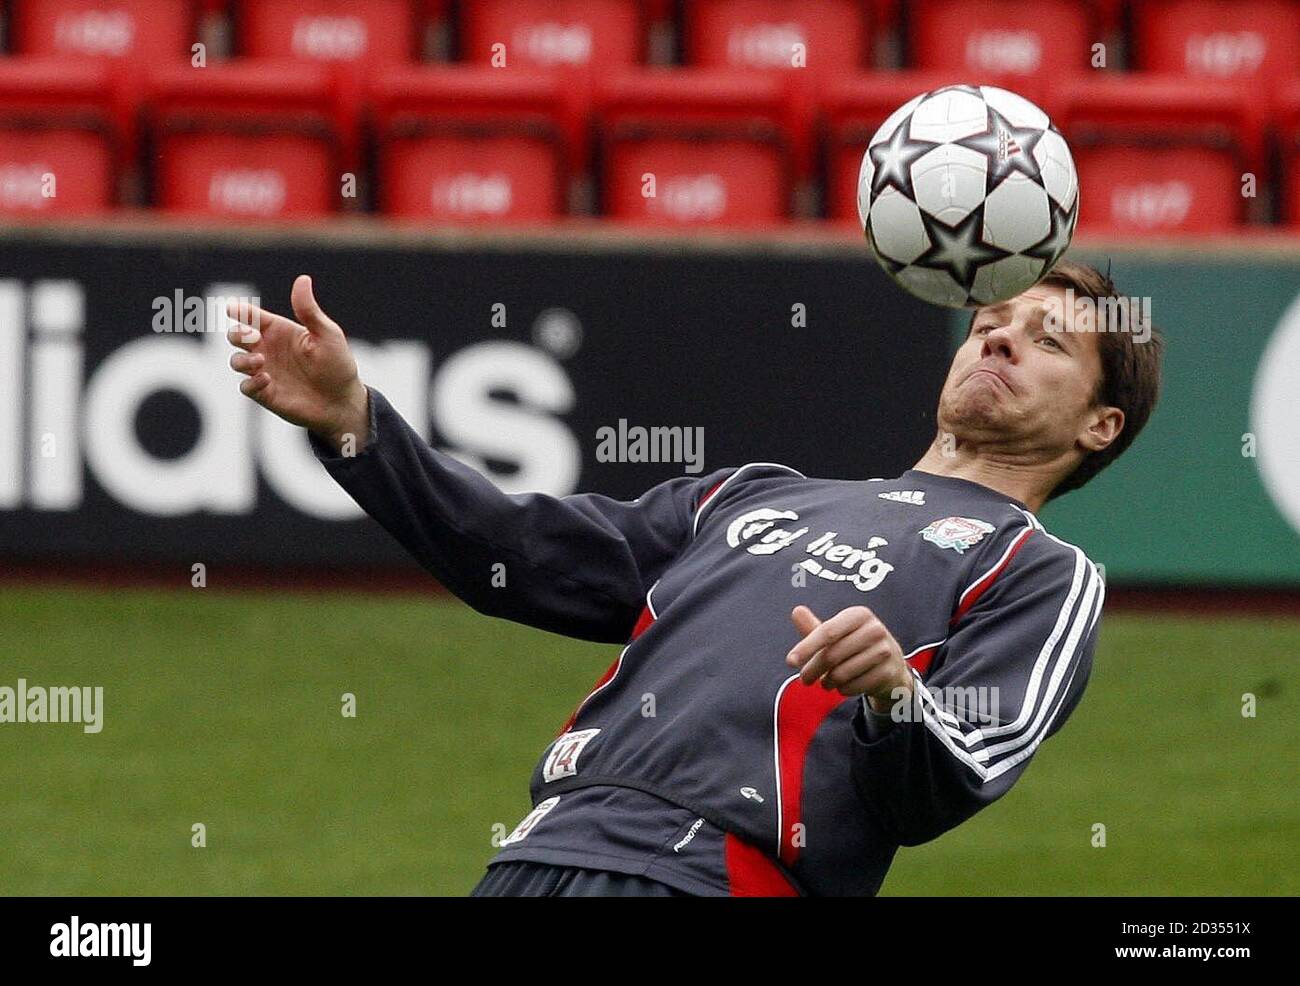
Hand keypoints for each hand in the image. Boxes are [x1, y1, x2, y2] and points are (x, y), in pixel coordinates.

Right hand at [226, 274, 368, 452]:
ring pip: (236, 361)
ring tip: (260, 361)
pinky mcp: (265, 393)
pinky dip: (250, 382)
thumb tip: (303, 279)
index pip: (253, 316)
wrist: (342, 401)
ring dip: (242, 359)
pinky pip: (245, 386)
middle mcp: (269, 349)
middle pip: (237, 336)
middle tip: (252, 338)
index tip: (232, 309)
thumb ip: (309, 310)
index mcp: (280, 331)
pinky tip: (266, 380)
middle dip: (237, 334)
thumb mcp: (327, 334)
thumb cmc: (337, 364)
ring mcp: (265, 371)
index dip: (240, 311)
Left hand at [785, 605, 912, 710]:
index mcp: (859, 615)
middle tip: (804, 679)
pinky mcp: (889, 672)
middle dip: (812, 670)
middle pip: (831, 655)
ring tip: (827, 681)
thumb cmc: (856, 647)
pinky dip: (843, 690)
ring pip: (841, 674)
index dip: (806, 647)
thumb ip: (814, 627)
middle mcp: (875, 630)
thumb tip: (796, 611)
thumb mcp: (836, 634)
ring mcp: (885, 651)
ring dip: (828, 682)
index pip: (827, 632)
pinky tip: (843, 686)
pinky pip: (854, 686)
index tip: (790, 661)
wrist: (891, 667)